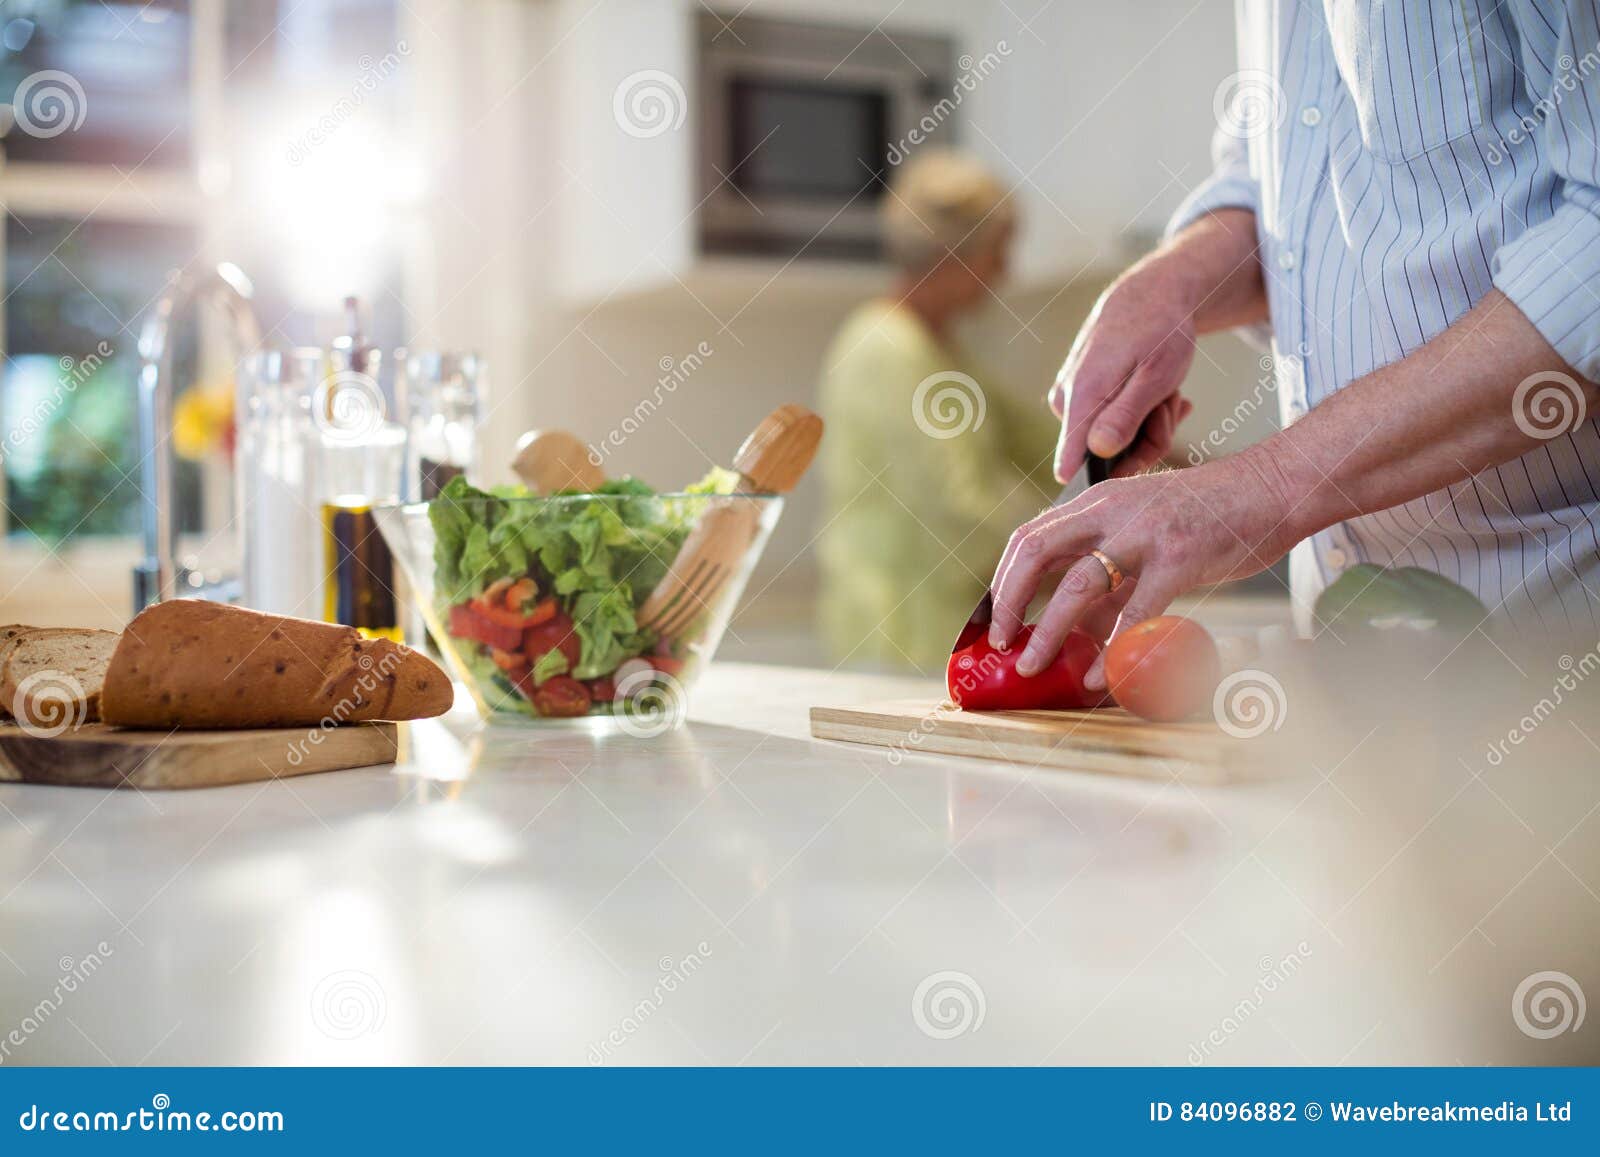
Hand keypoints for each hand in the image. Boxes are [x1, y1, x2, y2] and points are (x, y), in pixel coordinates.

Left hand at [988, 450, 1298, 687]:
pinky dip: (1112, 647)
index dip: (1002, 581)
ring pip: (1076, 584)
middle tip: (998, 644)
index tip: (992, 621)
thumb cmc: (1210, 517)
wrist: (1273, 488)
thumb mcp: (1145, 535)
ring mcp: (1143, 532)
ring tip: (1031, 666)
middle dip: (1007, 601)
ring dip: (1047, 631)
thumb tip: (1077, 629)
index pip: (1028, 537)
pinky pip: (1135, 609)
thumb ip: (1111, 579)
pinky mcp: (1179, 557)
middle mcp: (1111, 510)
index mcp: (1097, 503)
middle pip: (1034, 551)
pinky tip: (1100, 675)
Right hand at [1049, 261, 1201, 481]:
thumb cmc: (1159, 332)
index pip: (1071, 458)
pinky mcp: (1079, 396)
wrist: (1150, 295)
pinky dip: (1142, 414)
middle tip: (1171, 406)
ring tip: (1168, 394)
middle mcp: (1067, 399)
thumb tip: (1098, 451)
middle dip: (1148, 438)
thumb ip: (1126, 414)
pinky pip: (1111, 423)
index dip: (1100, 478)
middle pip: (1107, 452)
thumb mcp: (1157, 375)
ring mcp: (1071, 397)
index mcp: (1083, 395)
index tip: (1127, 478)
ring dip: (1150, 424)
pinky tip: (1161, 396)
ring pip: (1114, 438)